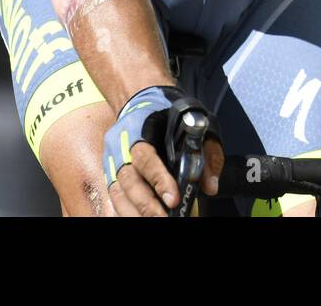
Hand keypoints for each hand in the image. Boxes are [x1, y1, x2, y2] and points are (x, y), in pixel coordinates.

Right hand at [103, 86, 223, 216]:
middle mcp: (121, 147)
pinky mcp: (111, 172)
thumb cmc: (171, 113)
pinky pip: (114, 196)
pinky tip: (140, 217)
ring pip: (118, 192)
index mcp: (140, 131)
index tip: (174, 200)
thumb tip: (210, 187)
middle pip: (129, 182)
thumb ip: (207, 154)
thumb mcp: (197, 124)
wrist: (142, 98)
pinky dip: (125, 210)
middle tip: (166, 218)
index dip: (159, 180)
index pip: (146, 159)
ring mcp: (113, 161)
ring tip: (155, 221)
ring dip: (135, 213)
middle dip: (147, 206)